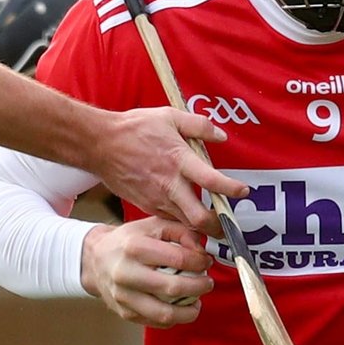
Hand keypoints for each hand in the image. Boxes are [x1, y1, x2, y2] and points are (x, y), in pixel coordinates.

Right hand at [79, 216, 214, 326]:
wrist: (95, 260)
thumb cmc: (129, 241)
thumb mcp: (153, 225)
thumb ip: (181, 231)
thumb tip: (200, 250)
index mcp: (134, 247)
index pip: (178, 259)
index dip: (200, 262)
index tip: (206, 262)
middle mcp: (126, 273)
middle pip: (173, 288)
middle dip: (199, 287)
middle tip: (207, 283)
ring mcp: (123, 296)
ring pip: (165, 314)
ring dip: (189, 311)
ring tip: (197, 302)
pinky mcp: (125, 313)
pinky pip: (156, 322)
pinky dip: (174, 318)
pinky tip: (181, 308)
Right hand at [93, 107, 246, 235]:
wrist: (100, 143)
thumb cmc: (135, 128)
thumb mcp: (170, 116)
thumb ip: (199, 126)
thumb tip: (221, 137)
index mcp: (179, 160)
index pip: (211, 181)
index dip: (231, 189)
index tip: (243, 191)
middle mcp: (169, 184)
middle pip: (198, 219)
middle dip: (217, 227)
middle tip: (229, 227)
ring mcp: (156, 198)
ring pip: (184, 224)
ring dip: (200, 228)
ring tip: (212, 225)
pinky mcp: (146, 205)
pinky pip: (169, 218)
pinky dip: (182, 221)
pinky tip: (188, 216)